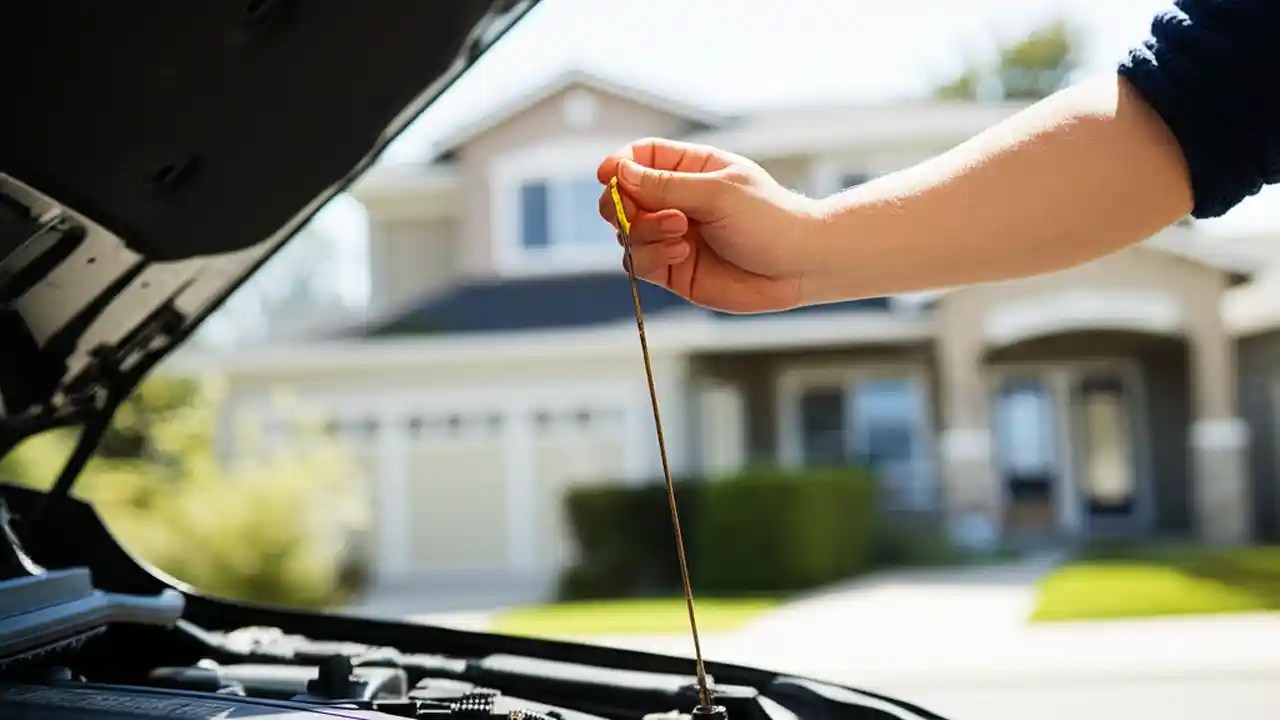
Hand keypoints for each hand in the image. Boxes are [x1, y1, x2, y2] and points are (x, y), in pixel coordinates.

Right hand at [597, 138, 823, 313]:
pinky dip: (652, 257)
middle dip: (622, 204)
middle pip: (622, 196)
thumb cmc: (770, 218)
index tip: (608, 176)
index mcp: (689, 169)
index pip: (639, 157)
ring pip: (627, 233)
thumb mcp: (717, 192)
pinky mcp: (674, 269)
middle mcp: (676, 201)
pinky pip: (641, 262)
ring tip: (680, 233)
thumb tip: (619, 172)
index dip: (618, 165)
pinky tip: (682, 253)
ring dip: (644, 232)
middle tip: (637, 211)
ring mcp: (672, 236)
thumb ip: (665, 185)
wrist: (799, 266)